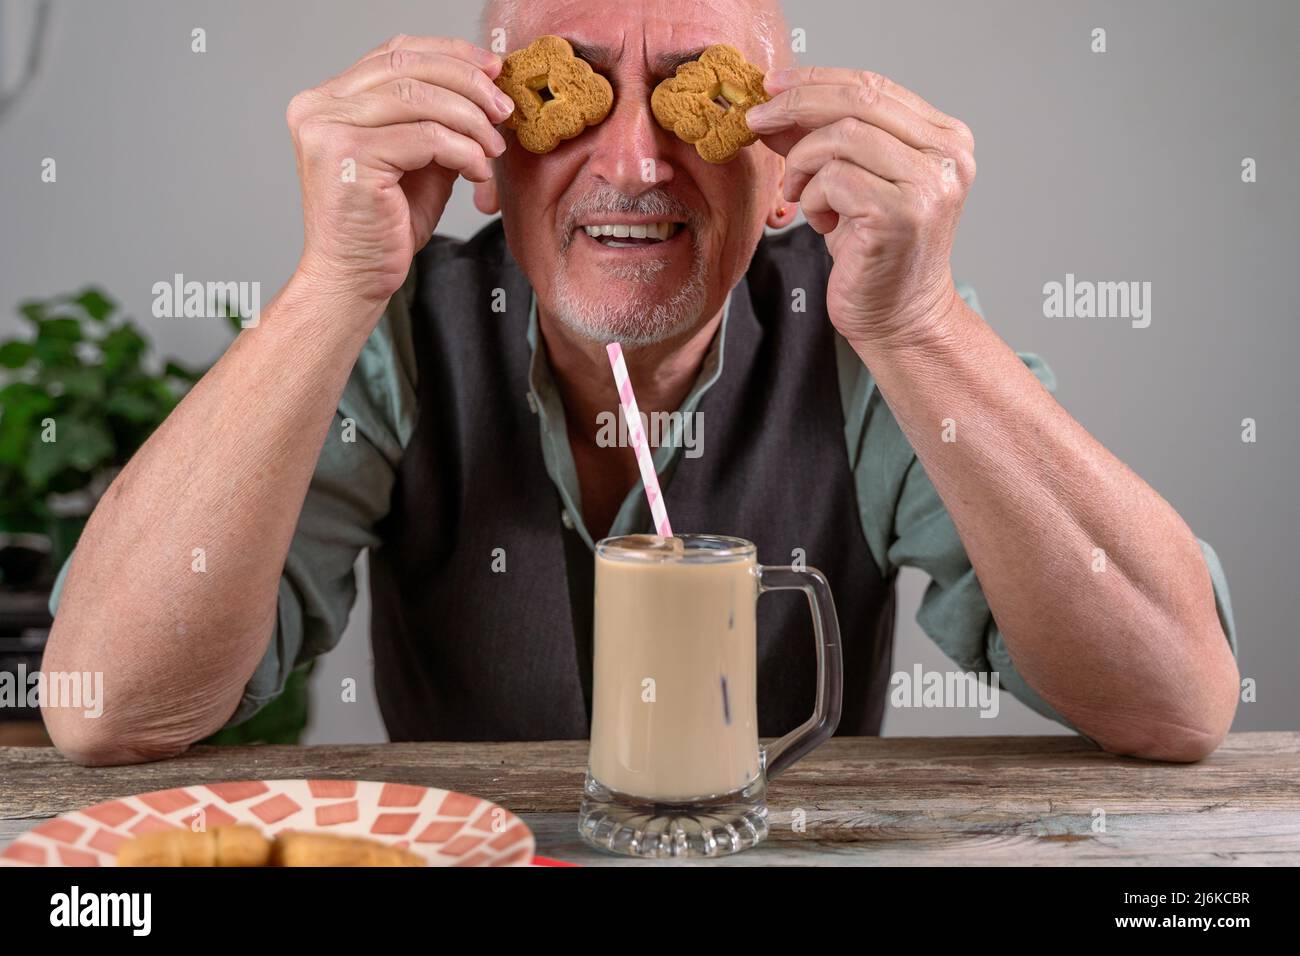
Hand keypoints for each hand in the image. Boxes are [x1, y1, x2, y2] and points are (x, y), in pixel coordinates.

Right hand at [285, 35, 514, 308]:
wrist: (353, 280)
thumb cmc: (384, 228)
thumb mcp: (418, 162)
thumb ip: (438, 122)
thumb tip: (485, 90)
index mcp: (329, 100)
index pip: (395, 52)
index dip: (449, 54)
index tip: (492, 69)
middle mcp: (320, 107)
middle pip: (407, 66)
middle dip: (467, 83)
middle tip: (503, 108)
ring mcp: (329, 129)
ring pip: (420, 98)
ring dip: (470, 120)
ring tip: (493, 148)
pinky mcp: (349, 157)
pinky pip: (425, 137)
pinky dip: (463, 151)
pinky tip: (476, 171)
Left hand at [745, 67, 975, 350]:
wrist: (900, 319)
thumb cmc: (876, 255)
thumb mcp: (849, 185)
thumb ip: (823, 141)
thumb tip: (774, 106)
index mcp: (945, 138)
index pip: (874, 86)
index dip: (816, 80)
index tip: (771, 86)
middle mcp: (947, 155)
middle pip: (858, 101)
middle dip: (796, 104)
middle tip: (756, 119)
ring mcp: (928, 185)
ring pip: (841, 137)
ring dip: (803, 164)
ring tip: (799, 194)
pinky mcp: (900, 215)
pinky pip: (833, 179)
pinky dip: (811, 198)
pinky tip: (819, 222)